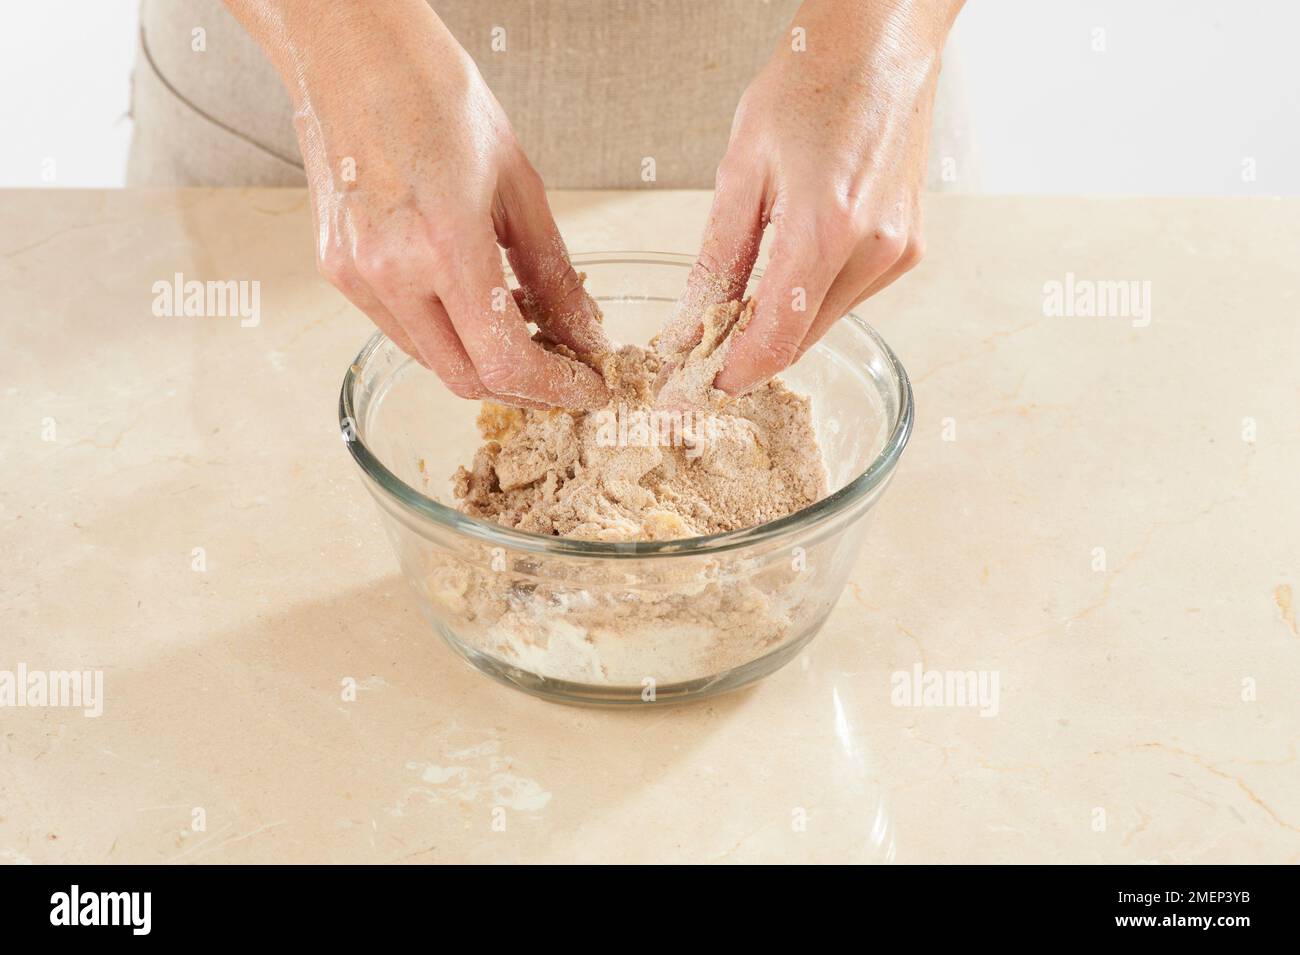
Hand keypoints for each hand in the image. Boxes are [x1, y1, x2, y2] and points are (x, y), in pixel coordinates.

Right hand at [227, 0, 608, 407]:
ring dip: (482, 361)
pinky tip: (469, 299)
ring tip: (520, 324)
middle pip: (467, 380)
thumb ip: (554, 272)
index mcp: (443, 244)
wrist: (350, 48)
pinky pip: (400, 330)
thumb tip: (585, 333)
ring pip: (432, 362)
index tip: (586, 388)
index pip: (505, 361)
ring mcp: (354, 276)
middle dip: (523, 386)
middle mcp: (389, 272)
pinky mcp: (335, 271)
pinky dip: (443, 333)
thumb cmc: (436, 94)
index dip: (555, 389)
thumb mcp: (519, 183)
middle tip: (562, 367)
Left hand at [661, 0, 961, 394]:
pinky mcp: (909, 249)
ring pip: (822, 325)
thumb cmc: (808, 86)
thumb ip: (718, 260)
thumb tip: (687, 328)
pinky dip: (809, 301)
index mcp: (825, 227)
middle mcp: (873, 251)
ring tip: (737, 302)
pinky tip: (786, 271)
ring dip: (778, 327)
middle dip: (746, 354)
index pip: (773, 339)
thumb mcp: (742, 169)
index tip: (691, 389)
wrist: (881, 45)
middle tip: (698, 352)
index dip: (729, 374)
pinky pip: (847, 299)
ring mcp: (899, 253)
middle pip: (798, 342)